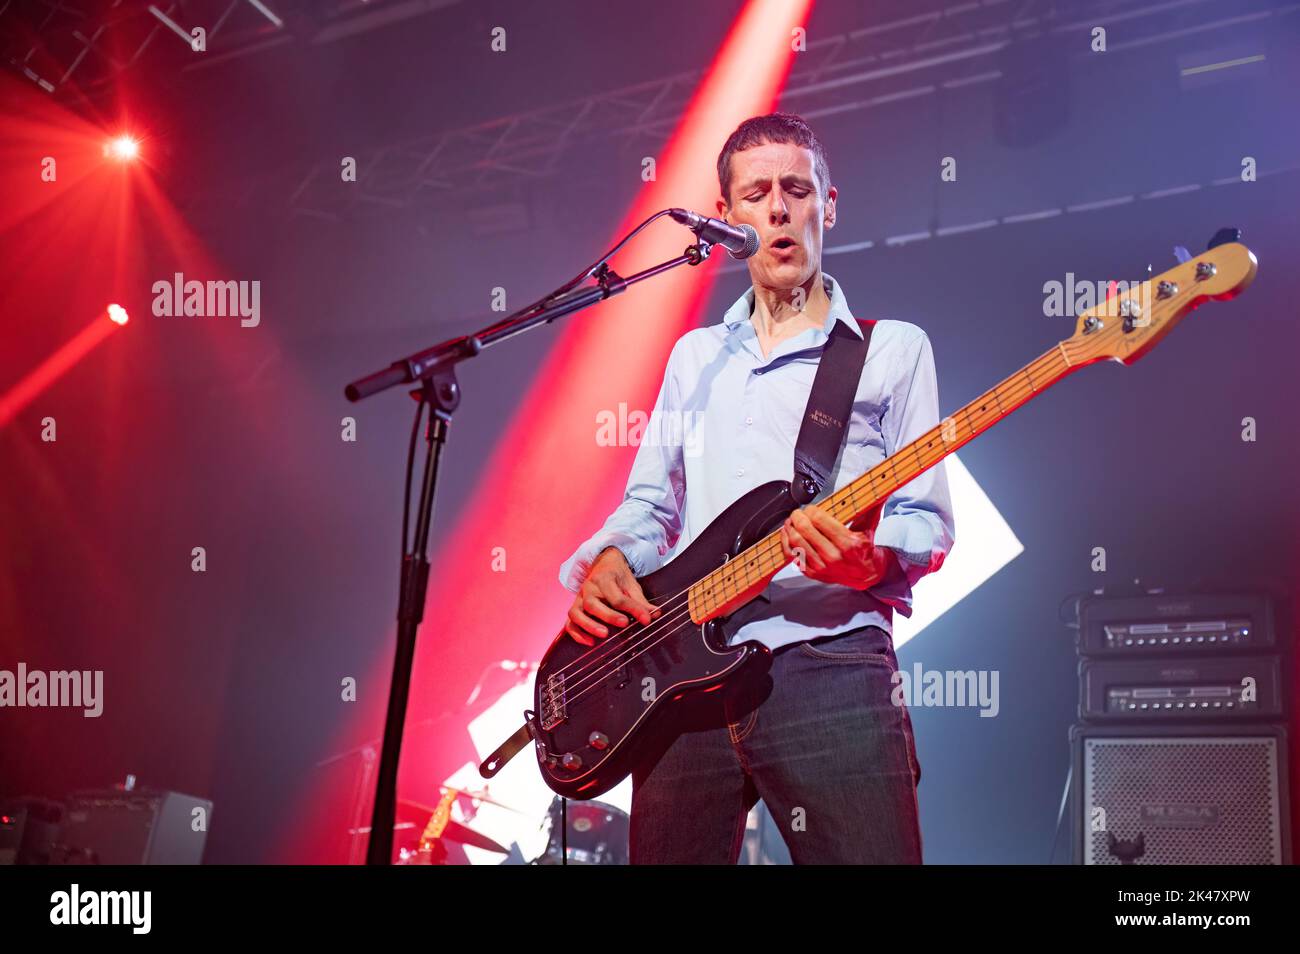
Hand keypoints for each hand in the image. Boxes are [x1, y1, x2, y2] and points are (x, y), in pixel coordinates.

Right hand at [565, 547, 659, 645]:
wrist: (602, 563)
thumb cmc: (617, 576)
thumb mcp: (631, 585)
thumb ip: (641, 601)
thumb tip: (655, 615)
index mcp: (604, 578)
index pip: (617, 596)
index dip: (633, 609)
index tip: (646, 620)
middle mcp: (588, 588)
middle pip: (592, 603)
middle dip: (608, 615)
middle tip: (624, 624)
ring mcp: (579, 599)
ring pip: (576, 613)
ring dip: (589, 625)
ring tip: (604, 635)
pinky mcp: (575, 608)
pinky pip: (569, 623)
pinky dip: (577, 634)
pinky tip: (590, 642)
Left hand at [780, 502, 896, 590]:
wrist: (865, 575)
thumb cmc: (865, 549)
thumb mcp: (869, 527)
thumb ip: (871, 507)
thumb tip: (881, 489)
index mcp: (848, 543)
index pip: (819, 519)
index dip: (811, 510)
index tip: (811, 508)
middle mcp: (833, 556)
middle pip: (804, 529)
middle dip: (798, 516)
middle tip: (798, 513)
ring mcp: (821, 566)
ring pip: (795, 541)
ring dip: (789, 527)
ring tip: (792, 521)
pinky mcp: (811, 573)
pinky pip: (791, 555)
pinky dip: (786, 542)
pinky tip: (788, 533)